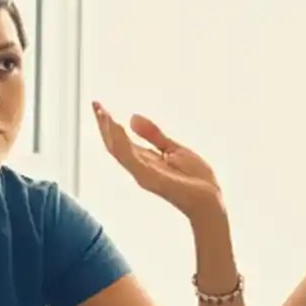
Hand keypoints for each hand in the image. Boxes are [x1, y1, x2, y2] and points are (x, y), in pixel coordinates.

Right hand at [93, 103, 222, 219]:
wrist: (209, 200)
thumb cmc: (195, 180)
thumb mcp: (174, 149)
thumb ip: (153, 135)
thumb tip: (132, 117)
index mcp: (144, 160)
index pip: (120, 140)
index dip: (108, 123)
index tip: (98, 106)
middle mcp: (139, 167)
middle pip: (114, 144)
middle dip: (104, 125)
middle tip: (96, 105)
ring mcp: (142, 173)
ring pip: (119, 150)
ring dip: (109, 131)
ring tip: (102, 112)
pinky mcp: (150, 178)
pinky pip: (131, 158)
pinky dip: (122, 143)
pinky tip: (117, 127)